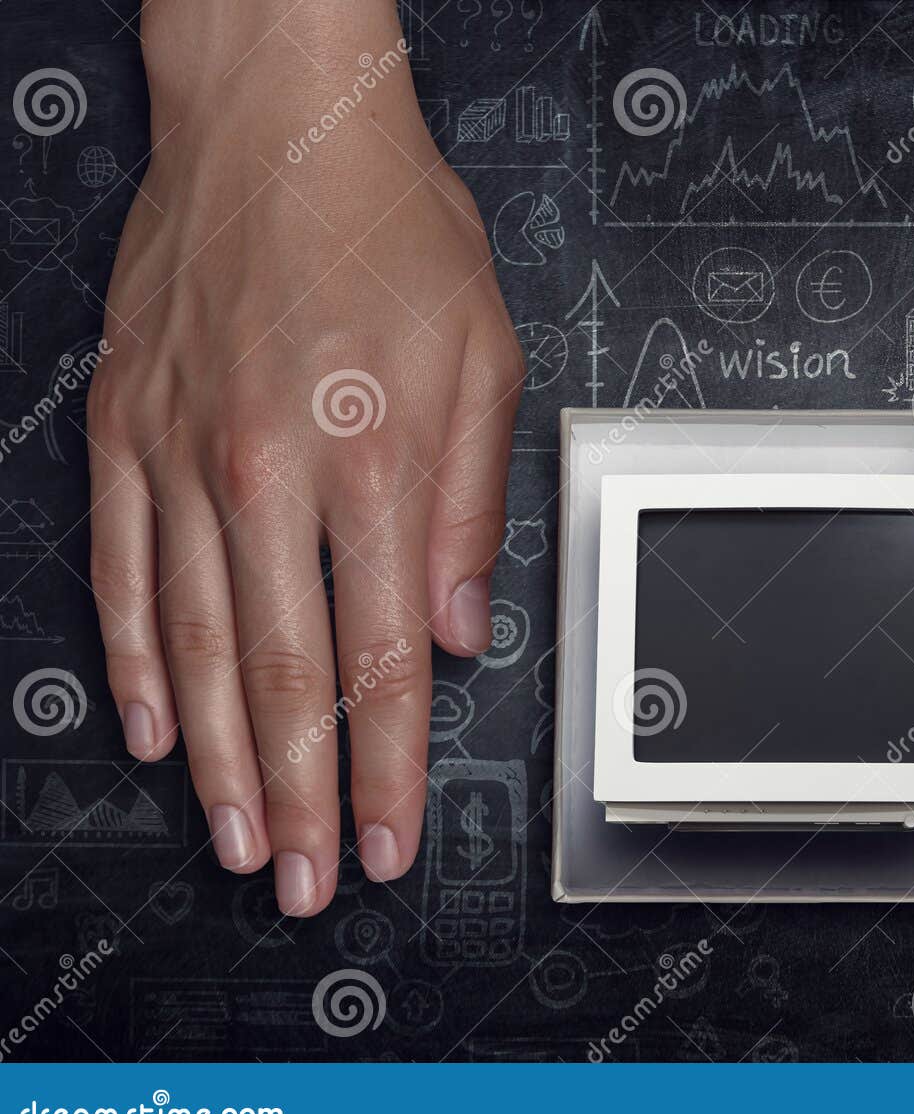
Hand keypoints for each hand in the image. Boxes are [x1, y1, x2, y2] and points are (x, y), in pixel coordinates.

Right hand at [88, 1, 522, 914]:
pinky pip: (118, 574)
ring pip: (193, 648)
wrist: (275, 122)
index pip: (386, 659)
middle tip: (314, 882)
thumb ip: (475, 508)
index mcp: (375, 460)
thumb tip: (465, 629)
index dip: (394, 768)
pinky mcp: (123, 431)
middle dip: (307, 798)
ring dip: (221, 763)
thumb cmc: (390, 227)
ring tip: (243, 842)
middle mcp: (268, 472)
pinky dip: (133, 664)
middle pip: (284, 679)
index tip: (397, 838)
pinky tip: (153, 733)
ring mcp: (181, 456)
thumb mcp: (486, 356)